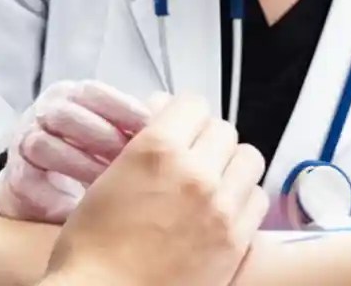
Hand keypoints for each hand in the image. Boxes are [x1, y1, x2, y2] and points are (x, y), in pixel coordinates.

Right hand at [0, 80, 149, 222]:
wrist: (42, 192)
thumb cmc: (90, 158)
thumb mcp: (114, 136)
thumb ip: (139, 125)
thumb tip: (169, 113)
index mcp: (73, 96)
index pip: (96, 93)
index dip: (124, 109)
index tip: (153, 130)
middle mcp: (45, 113)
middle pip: (67, 115)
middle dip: (102, 138)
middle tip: (133, 163)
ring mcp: (24, 143)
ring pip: (44, 144)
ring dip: (78, 166)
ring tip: (107, 190)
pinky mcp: (12, 177)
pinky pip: (26, 180)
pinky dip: (52, 196)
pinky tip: (75, 210)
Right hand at [45, 94, 268, 285]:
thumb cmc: (92, 245)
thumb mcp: (108, 177)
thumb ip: (144, 145)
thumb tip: (165, 116)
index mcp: (156, 149)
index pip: (193, 104)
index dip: (184, 114)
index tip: (179, 126)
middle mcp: (195, 172)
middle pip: (224, 130)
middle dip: (207, 140)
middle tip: (193, 157)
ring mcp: (220, 207)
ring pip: (248, 159)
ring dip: (231, 165)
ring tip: (213, 181)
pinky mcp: (236, 240)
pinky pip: (257, 199)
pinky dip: (243, 198)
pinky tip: (223, 209)